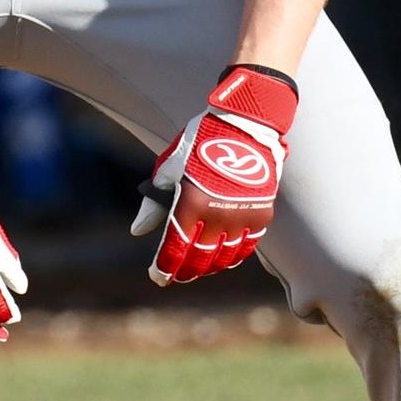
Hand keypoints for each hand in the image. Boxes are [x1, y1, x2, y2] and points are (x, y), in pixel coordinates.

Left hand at [133, 65, 298, 285]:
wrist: (245, 123)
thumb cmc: (200, 142)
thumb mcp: (169, 168)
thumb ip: (155, 204)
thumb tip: (139, 232)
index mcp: (190, 203)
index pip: (174, 250)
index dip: (164, 269)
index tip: (157, 277)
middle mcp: (217, 216)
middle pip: (199, 259)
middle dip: (185, 271)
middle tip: (177, 275)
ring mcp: (242, 217)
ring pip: (224, 258)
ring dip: (209, 267)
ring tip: (199, 268)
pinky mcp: (261, 214)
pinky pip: (247, 246)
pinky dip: (234, 256)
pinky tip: (224, 258)